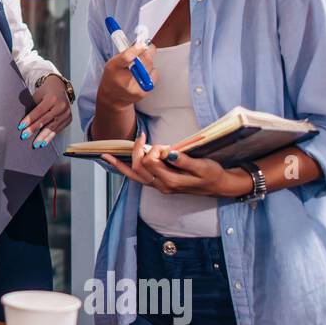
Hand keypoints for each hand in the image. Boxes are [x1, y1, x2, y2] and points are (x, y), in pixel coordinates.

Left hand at [18, 75, 72, 148]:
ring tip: (35, 144)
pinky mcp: (68, 119)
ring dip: (43, 136)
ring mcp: (66, 113)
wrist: (59, 88)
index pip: (39, 110)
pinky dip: (50, 137)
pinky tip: (44, 142)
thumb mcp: (37, 95)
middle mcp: (61, 105)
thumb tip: (23, 121)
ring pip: (52, 127)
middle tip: (24, 136)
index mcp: (53, 98)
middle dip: (34, 129)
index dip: (30, 119)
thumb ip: (32, 106)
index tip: (21, 126)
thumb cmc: (46, 92)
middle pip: (46, 120)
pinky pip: (58, 130)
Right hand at [95, 40, 157, 111]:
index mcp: (113, 68)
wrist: (113, 97)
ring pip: (150, 64)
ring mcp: (135, 87)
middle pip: (143, 60)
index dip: (136, 49)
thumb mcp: (113, 62)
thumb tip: (141, 41)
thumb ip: (126, 52)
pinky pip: (154, 73)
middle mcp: (123, 79)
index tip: (142, 43)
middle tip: (145, 46)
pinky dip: (151, 70)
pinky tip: (143, 74)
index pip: (126, 57)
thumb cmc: (113, 76)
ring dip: (147, 61)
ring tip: (139, 65)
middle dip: (147, 50)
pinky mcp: (144, 91)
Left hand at [100, 133, 251, 196]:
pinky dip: (126, 170)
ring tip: (106, 156)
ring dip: (121, 164)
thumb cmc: (212, 174)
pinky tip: (116, 163)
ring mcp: (160, 186)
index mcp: (171, 181)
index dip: (150, 150)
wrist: (219, 186)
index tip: (161, 142)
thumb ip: (185, 161)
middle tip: (142, 137)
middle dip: (137, 152)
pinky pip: (138, 178)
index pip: (149, 163)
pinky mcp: (160, 184)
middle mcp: (162, 186)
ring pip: (134, 176)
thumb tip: (169, 153)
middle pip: (138, 169)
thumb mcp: (203, 167)